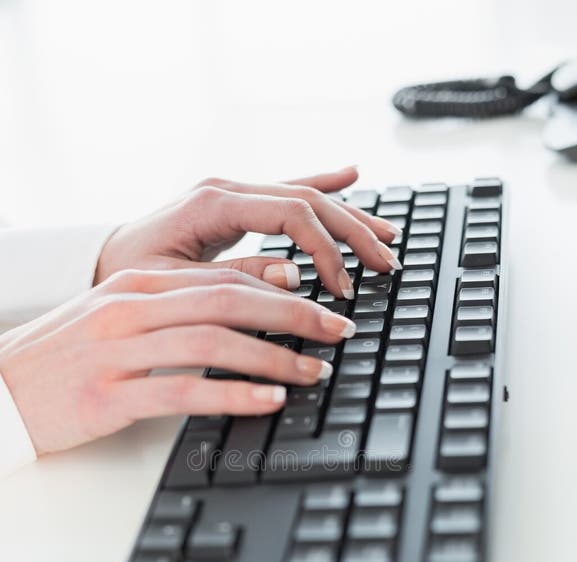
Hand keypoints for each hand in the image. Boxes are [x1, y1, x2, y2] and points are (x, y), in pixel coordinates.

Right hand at [0, 268, 354, 454]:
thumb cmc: (65, 359)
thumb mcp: (117, 321)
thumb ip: (174, 310)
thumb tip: (240, 310)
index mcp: (136, 287)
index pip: (222, 277)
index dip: (281, 289)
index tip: (324, 302)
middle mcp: (130, 309)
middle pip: (229, 301)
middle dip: (294, 315)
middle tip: (339, 332)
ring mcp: (118, 351)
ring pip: (213, 342)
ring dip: (274, 356)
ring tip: (315, 371)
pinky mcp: (110, 396)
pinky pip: (184, 391)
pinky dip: (234, 395)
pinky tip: (269, 400)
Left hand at [94, 166, 400, 295]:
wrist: (105, 260)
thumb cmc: (133, 275)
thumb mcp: (179, 286)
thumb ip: (237, 279)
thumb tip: (296, 275)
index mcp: (214, 203)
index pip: (292, 213)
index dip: (326, 250)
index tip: (342, 288)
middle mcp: (229, 189)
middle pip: (309, 200)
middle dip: (354, 232)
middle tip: (387, 263)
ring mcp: (234, 192)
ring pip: (306, 194)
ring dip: (351, 215)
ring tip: (388, 236)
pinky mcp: (237, 204)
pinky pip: (289, 190)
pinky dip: (324, 184)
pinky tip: (351, 176)